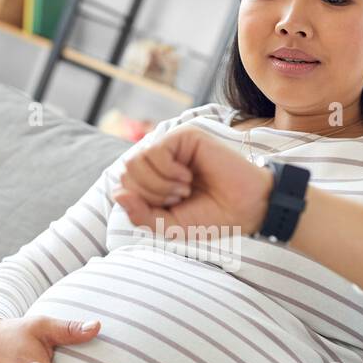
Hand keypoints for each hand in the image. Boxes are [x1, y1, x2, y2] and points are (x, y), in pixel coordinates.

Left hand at [112, 124, 271, 235]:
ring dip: (159, 184)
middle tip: (179, 198)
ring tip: (184, 188)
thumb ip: (140, 215)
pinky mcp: (184, 136)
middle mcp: (159, 161)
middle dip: (150, 195)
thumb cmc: (211, 217)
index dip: (140, 204)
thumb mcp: (169, 226)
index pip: (122, 187)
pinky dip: (168, 171)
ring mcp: (171, 146)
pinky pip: (155, 151)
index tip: (168, 209)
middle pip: (125, 174)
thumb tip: (117, 194)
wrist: (245, 209)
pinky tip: (188, 176)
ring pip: (136, 161)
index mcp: (152, 180)